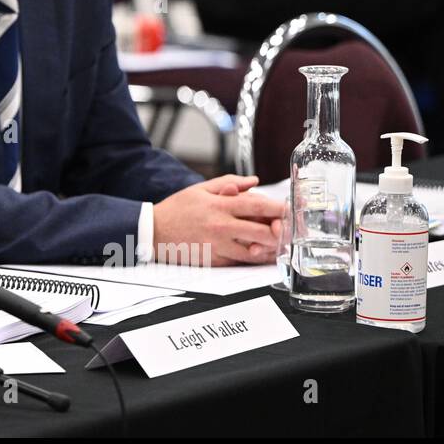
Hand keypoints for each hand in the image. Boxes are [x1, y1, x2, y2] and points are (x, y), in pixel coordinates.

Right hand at [151, 175, 285, 266]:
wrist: (154, 232)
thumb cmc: (177, 209)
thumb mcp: (200, 189)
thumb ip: (229, 183)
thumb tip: (253, 182)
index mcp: (219, 205)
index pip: (256, 205)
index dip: (277, 208)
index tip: (289, 209)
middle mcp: (220, 226)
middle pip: (260, 230)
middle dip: (279, 230)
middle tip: (288, 229)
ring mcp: (218, 245)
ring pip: (254, 250)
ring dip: (270, 247)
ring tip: (279, 243)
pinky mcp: (214, 260)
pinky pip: (240, 261)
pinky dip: (254, 258)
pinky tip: (262, 253)